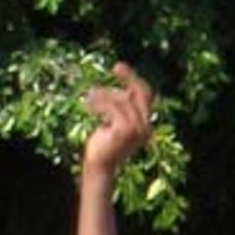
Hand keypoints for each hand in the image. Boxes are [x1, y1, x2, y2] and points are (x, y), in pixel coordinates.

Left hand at [82, 61, 153, 175]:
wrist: (97, 167)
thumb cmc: (103, 146)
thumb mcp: (114, 123)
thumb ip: (122, 109)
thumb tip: (124, 90)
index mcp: (145, 125)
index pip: (145, 96)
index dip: (134, 79)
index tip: (118, 67)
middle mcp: (146, 128)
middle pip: (141, 93)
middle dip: (129, 78)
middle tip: (115, 67)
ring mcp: (137, 130)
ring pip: (122, 100)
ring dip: (104, 96)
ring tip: (88, 99)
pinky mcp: (125, 130)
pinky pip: (113, 107)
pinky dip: (99, 104)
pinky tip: (88, 106)